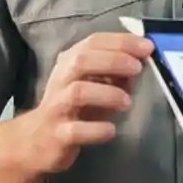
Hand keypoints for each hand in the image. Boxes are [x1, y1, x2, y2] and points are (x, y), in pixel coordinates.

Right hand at [14, 32, 153, 173]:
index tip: (147, 46)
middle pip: (82, 61)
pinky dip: (97, 129)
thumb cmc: (71, 107)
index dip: (121, 41)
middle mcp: (61, 80)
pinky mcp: (58, 135)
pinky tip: (111, 130)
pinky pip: (76, 130)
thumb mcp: (91, 84)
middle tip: (137, 68)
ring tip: (127, 102)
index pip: (93, 42)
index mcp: (69, 63)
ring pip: (78, 92)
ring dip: (108, 93)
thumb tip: (140, 63)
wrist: (36, 140)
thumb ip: (113, 73)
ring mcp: (57, 108)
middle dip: (114, 61)